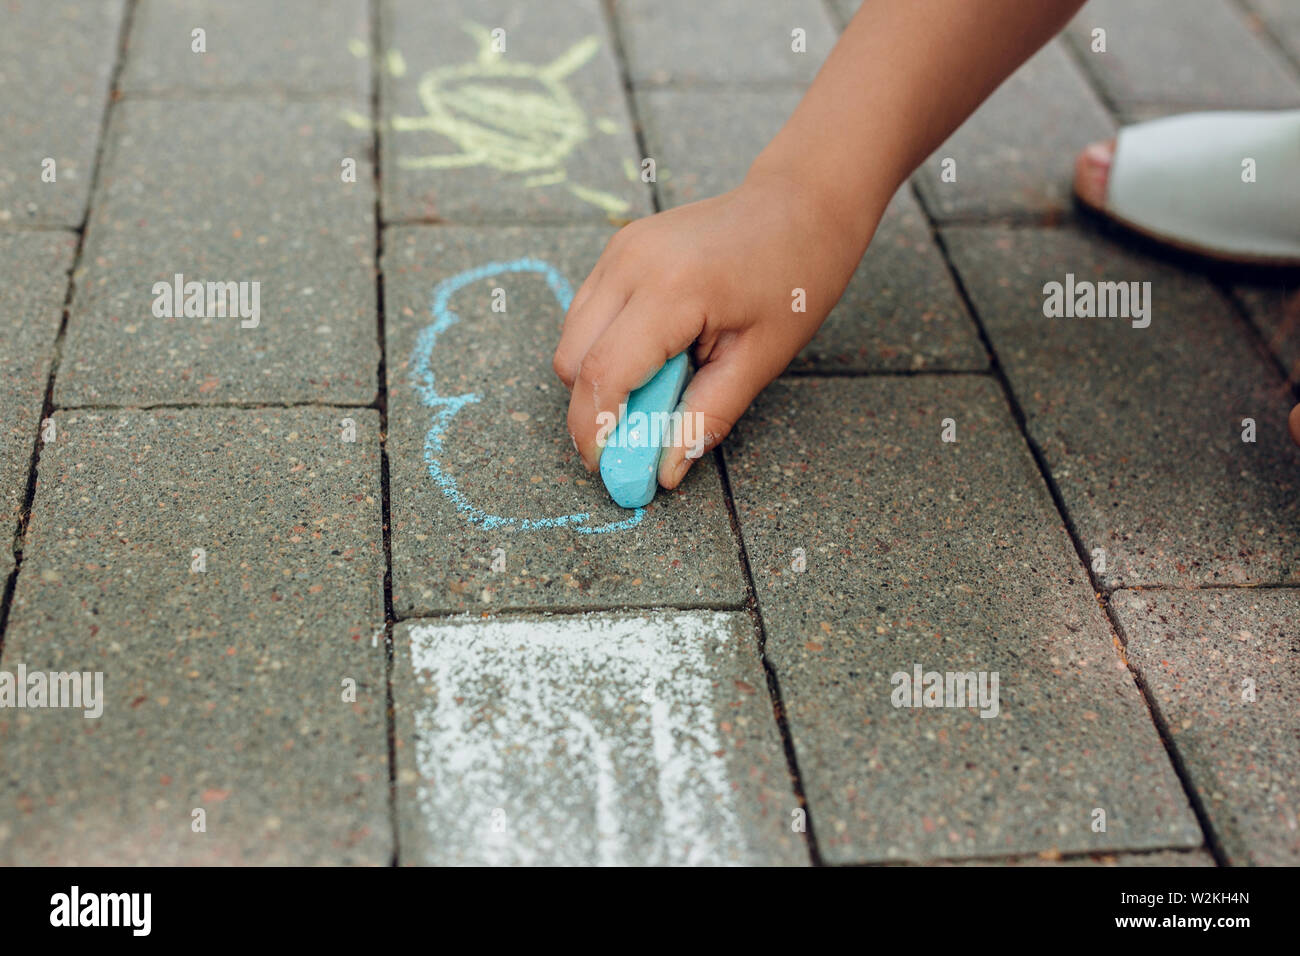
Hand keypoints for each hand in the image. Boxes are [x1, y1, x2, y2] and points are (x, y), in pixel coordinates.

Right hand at [552, 171, 873, 489]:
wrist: (801, 203)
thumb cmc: (794, 277)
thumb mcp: (761, 359)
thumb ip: (707, 418)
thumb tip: (664, 472)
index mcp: (672, 290)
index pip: (603, 374)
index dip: (596, 432)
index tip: (607, 470)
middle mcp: (630, 263)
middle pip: (572, 360)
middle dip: (595, 408)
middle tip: (640, 432)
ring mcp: (619, 250)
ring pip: (572, 338)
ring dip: (600, 377)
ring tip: (662, 383)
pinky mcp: (618, 248)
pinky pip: (588, 314)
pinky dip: (607, 347)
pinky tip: (658, 351)